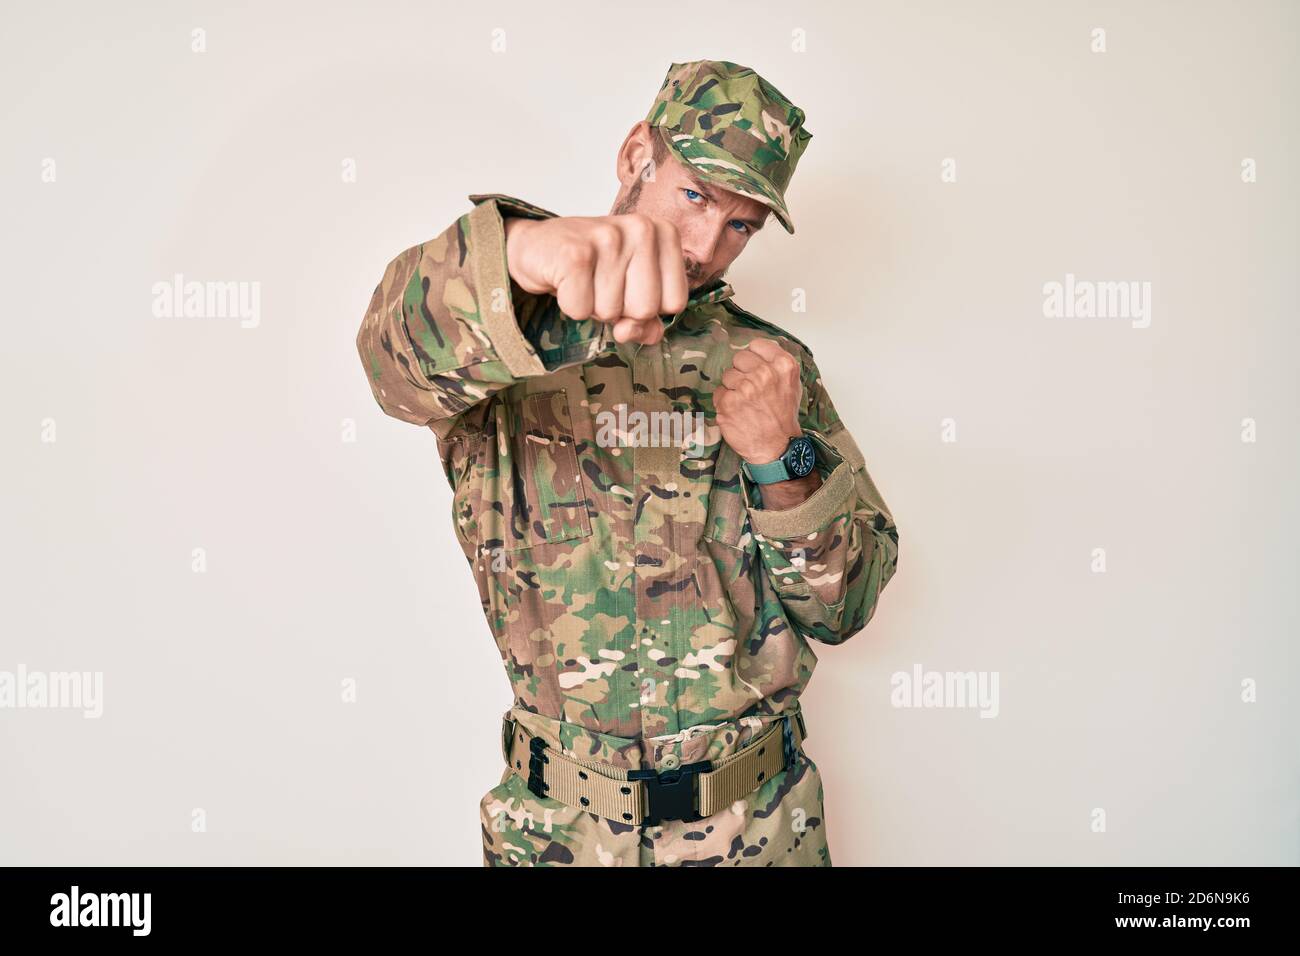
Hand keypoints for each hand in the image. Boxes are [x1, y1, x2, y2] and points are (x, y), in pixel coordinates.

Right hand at [504, 214, 689, 344]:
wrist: (536, 246)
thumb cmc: (590, 269)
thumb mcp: (629, 291)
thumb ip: (647, 320)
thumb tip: (631, 331)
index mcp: (664, 233)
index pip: (675, 302)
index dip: (646, 310)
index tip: (626, 289)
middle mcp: (642, 228)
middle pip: (646, 310)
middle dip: (619, 310)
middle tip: (600, 284)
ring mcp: (608, 238)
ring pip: (611, 312)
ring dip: (591, 306)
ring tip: (583, 280)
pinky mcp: (575, 254)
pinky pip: (581, 310)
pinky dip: (569, 305)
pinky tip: (565, 281)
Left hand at [714, 338, 802, 463]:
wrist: (777, 447)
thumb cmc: (783, 416)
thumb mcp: (792, 383)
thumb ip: (776, 364)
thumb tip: (756, 350)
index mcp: (783, 365)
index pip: (756, 345)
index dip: (754, 358)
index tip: (756, 369)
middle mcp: (764, 374)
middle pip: (739, 358)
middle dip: (742, 372)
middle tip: (751, 390)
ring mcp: (745, 388)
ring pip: (727, 375)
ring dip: (733, 388)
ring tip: (746, 404)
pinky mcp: (728, 403)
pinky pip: (719, 393)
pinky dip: (725, 403)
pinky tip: (737, 413)